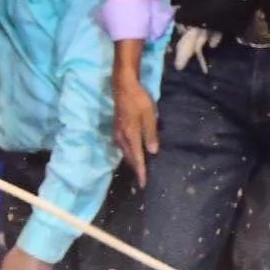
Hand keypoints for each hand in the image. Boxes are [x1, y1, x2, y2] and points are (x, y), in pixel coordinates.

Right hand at [114, 70, 158, 187]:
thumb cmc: (138, 100)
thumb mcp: (149, 116)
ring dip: (131, 160)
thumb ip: (151, 134)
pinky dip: (128, 152)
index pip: (137, 158)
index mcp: (131, 135)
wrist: (123, 86)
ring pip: (125, 152)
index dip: (140, 171)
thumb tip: (152, 152)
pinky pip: (122, 145)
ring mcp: (117, 132)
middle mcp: (122, 137)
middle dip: (136, 168)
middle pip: (129, 157)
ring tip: (139, 167)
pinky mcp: (117, 127)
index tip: (143, 184)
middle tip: (142, 178)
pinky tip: (132, 151)